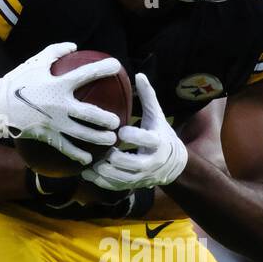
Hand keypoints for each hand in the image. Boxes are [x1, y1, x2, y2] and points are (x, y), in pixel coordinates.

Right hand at [0, 42, 122, 166]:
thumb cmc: (18, 80)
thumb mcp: (36, 61)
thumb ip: (56, 51)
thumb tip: (74, 45)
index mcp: (58, 84)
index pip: (86, 74)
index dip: (103, 68)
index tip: (117, 66)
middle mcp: (59, 105)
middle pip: (89, 114)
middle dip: (105, 119)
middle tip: (116, 122)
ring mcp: (53, 122)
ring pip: (82, 134)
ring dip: (98, 139)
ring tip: (111, 140)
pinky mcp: (47, 135)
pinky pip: (66, 148)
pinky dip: (78, 155)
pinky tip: (88, 160)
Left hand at [82, 72, 186, 190]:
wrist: (173, 163)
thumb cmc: (160, 133)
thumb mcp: (157, 115)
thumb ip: (148, 96)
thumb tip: (139, 74)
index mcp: (157, 142)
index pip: (146, 140)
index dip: (133, 136)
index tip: (120, 131)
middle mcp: (152, 162)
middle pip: (133, 163)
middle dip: (116, 158)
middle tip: (103, 150)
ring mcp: (143, 176)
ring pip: (123, 179)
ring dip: (106, 173)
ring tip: (91, 163)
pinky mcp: (135, 185)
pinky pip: (117, 187)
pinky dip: (102, 182)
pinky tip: (88, 174)